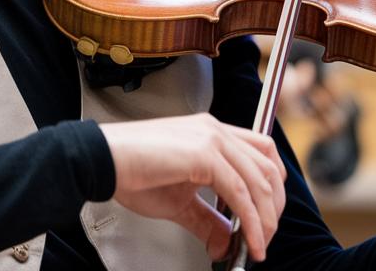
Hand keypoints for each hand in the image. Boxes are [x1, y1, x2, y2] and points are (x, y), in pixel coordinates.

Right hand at [99, 113, 286, 261]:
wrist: (101, 160)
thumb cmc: (131, 173)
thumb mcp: (178, 202)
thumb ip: (207, 219)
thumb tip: (225, 241)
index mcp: (212, 133)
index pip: (262, 152)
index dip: (273, 185)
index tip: (268, 215)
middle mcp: (216, 130)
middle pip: (269, 165)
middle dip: (274, 206)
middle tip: (266, 236)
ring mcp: (212, 138)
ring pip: (260, 180)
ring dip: (266, 219)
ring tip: (259, 245)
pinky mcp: (204, 153)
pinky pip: (240, 192)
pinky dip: (251, 221)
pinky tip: (248, 240)